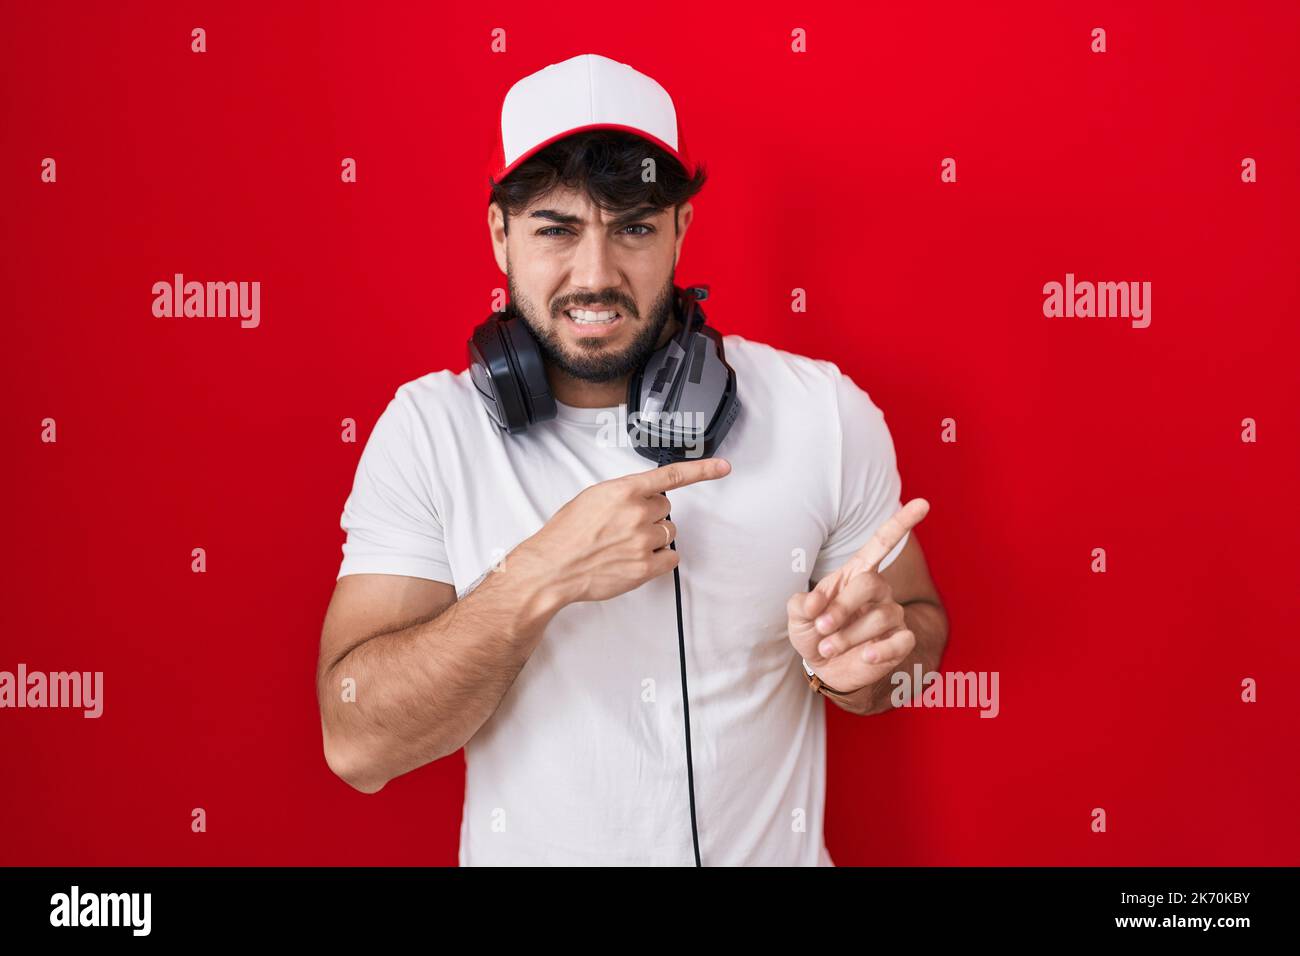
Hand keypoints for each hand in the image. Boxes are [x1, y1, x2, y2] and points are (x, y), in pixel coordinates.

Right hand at [513, 457, 731, 605]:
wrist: (553, 567)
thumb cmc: (566, 535)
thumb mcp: (592, 498)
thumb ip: (622, 494)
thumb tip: (640, 498)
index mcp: (624, 491)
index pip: (672, 476)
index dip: (702, 470)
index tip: (723, 467)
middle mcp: (638, 513)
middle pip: (666, 509)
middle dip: (650, 516)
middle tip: (625, 527)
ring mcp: (643, 541)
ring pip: (667, 533)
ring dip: (652, 538)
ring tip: (623, 545)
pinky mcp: (645, 567)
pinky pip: (670, 557)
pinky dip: (659, 559)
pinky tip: (637, 559)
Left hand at [787, 498, 930, 694]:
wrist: (825, 668)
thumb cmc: (815, 632)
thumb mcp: (798, 616)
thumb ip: (801, 605)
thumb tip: (815, 604)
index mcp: (856, 573)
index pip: (882, 542)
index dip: (902, 523)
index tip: (923, 503)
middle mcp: (879, 590)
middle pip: (870, 584)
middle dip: (841, 607)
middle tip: (821, 627)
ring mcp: (892, 615)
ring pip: (881, 616)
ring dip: (848, 635)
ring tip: (828, 647)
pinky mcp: (900, 641)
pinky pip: (901, 641)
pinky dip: (880, 651)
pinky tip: (864, 656)